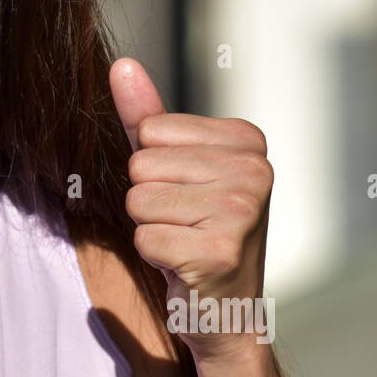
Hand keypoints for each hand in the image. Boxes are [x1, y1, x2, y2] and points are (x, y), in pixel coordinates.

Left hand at [109, 57, 273, 364]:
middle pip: (141, 164)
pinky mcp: (221, 251)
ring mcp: (242, 210)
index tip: (188, 196)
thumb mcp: (171, 167)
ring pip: (139, 200)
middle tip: (185, 225)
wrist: (224, 312)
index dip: (153, 169)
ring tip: (184, 243)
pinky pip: (144, 237)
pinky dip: (154, 257)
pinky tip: (184, 266)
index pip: (149, 130)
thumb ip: (144, 116)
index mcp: (247, 140)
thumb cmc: (195, 232)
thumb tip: (120, 65)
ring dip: (151, 228)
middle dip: (149, 201)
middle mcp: (255, 170)